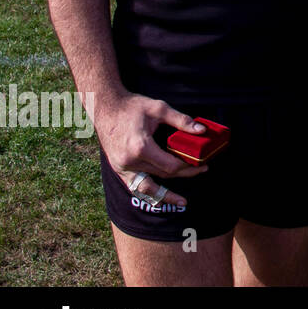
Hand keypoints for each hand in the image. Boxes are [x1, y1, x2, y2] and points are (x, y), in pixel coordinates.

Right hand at [95, 90, 207, 207]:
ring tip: (181, 202)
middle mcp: (130, 161)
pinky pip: (135, 186)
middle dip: (184, 174)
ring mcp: (121, 168)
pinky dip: (148, 192)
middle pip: (163, 175)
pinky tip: (159, 198)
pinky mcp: (118, 169)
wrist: (105, 108)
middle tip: (202, 170)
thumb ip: (181, 120)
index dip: (189, 166)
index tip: (202, 162)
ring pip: (149, 186)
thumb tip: (201, 130)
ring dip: (166, 194)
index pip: (170, 165)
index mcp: (140, 147)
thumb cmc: (132, 107)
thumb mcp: (159, 109)